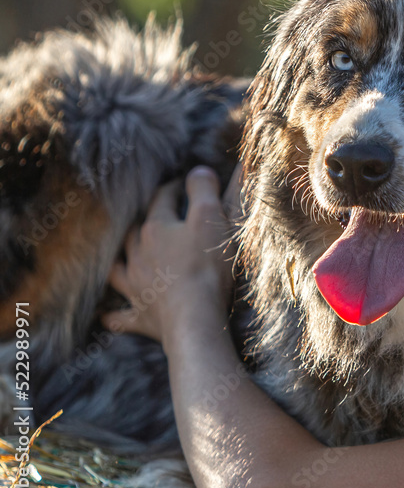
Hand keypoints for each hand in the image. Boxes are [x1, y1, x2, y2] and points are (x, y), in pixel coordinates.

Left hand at [104, 166, 233, 347]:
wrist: (195, 317)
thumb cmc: (206, 266)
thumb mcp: (212, 218)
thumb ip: (204, 190)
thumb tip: (198, 170)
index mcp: (157, 228)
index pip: (162, 199)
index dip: (174, 189)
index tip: (185, 185)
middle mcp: (139, 254)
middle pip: (135, 232)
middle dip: (144, 221)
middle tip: (154, 217)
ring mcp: (136, 286)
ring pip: (118, 269)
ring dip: (119, 261)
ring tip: (122, 257)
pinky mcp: (141, 316)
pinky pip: (120, 316)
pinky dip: (114, 315)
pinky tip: (108, 315)